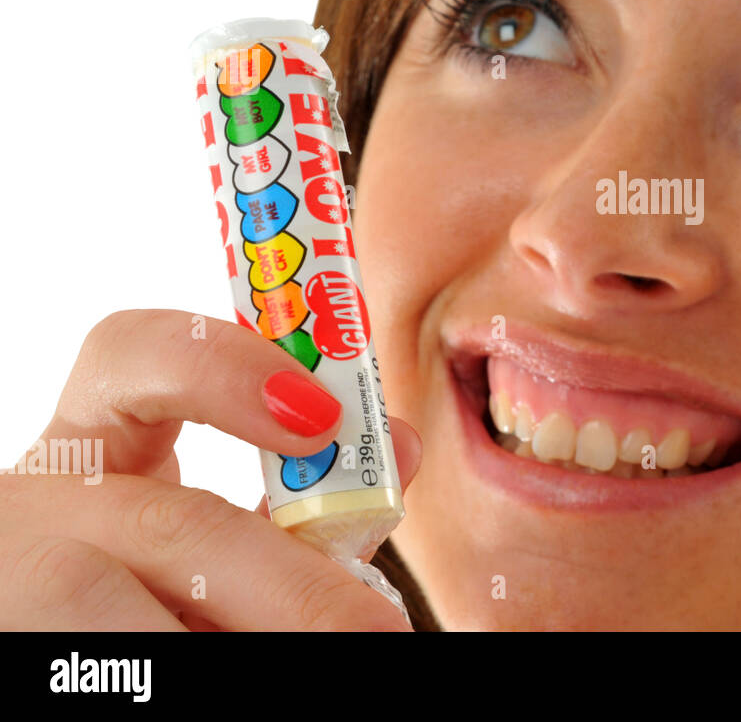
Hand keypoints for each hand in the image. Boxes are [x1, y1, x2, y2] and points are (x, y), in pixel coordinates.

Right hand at [1, 309, 420, 630]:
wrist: (97, 652)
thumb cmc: (173, 590)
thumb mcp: (232, 542)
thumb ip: (310, 504)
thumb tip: (401, 446)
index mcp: (89, 447)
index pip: (128, 355)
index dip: (223, 369)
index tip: (322, 420)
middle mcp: (34, 505)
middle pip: (172, 524)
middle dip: (297, 585)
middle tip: (380, 629)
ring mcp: (12, 585)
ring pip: (126, 615)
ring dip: (254, 637)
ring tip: (346, 657)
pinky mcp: (20, 648)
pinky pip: (119, 671)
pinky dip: (194, 669)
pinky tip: (255, 686)